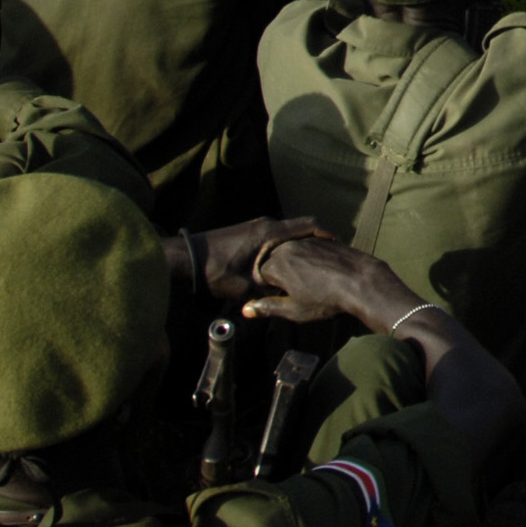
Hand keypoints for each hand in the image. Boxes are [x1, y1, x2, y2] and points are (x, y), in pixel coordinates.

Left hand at [181, 216, 327, 300]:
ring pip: (287, 233)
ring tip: (311, 262)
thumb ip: (265, 295)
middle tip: (329, 255)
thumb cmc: (216, 271)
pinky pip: (275, 236)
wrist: (186, 258)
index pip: (309, 225)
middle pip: (300, 228)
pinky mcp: (248, 231)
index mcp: (270, 233)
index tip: (339, 246)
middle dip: (315, 241)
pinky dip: (286, 246)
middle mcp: (266, 224)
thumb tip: (288, 302)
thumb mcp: (244, 287)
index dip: (327, 234)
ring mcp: (256, 226)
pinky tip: (287, 263)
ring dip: (299, 245)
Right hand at [242, 233, 415, 328]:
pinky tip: (325, 273)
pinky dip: (313, 259)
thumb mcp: (293, 310)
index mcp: (277, 264)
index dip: (272, 288)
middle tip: (299, 291)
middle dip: (283, 274)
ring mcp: (308, 240)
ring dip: (298, 265)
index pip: (262, 275)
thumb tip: (245, 310)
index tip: (284, 297)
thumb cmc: (326, 300)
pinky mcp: (324, 239)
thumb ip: (267, 307)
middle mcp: (289, 247)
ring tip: (313, 282)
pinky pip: (310, 248)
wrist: (362, 283)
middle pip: (276, 260)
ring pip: (293, 253)